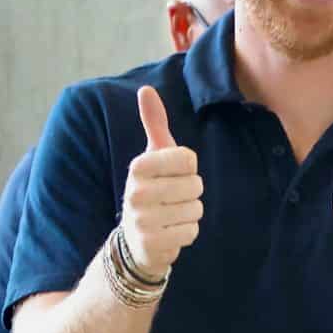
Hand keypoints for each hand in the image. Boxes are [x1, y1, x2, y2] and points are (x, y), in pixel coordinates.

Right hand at [122, 89, 203, 275]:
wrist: (136, 238)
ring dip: (190, 214)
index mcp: (138, 166)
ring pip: (196, 209)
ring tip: (171, 214)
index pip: (188, 158)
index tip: (172, 174)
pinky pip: (192, 232)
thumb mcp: (153, 155)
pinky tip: (170, 231)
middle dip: (191, 193)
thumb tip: (146, 89)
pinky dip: (187, 232)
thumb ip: (154, 123)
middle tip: (172, 198)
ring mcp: (142, 219)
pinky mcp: (152, 242)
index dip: (188, 168)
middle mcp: (136, 191)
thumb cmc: (153, 188)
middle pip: (195, 185)